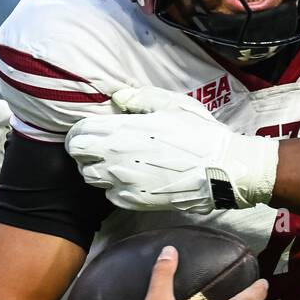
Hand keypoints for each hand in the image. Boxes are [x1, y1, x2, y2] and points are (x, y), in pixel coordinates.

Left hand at [65, 86, 278, 212]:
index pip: (78, 133)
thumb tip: (118, 98)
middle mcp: (115, 159)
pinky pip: (110, 194)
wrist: (222, 170)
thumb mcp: (172, 105)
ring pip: (90, 177)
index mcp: (121, 131)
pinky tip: (133, 178)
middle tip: (101, 145)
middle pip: (78, 156)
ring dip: (98, 168)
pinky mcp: (134, 202)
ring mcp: (123, 183)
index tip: (91, 128)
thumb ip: (140, 99)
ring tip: (116, 161)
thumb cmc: (199, 133)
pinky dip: (115, 186)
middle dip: (85, 148)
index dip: (81, 129)